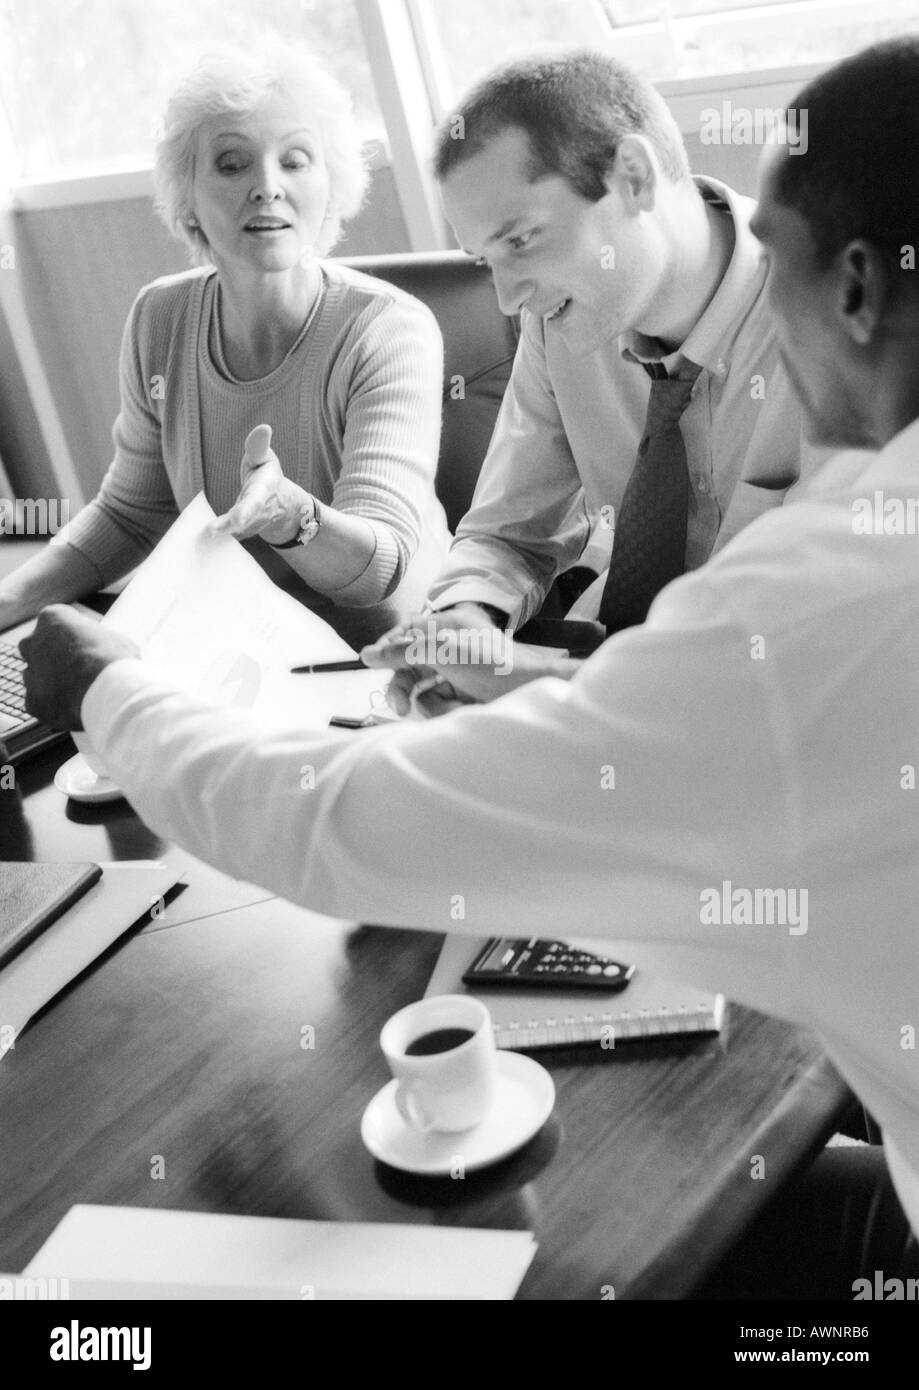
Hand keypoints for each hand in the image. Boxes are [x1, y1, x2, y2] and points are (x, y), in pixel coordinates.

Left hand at [19, 606, 139, 730]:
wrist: (110, 692)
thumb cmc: (115, 661)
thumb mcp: (113, 639)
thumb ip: (96, 642)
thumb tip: (101, 650)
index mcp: (52, 618)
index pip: (55, 624)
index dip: (71, 637)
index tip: (84, 647)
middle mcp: (33, 642)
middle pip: (37, 648)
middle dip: (51, 658)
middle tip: (75, 669)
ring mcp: (29, 673)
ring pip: (36, 678)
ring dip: (51, 683)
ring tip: (79, 692)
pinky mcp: (32, 701)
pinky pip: (39, 702)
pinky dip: (53, 706)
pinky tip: (73, 707)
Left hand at [211, 424, 306, 545]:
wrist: (282, 507)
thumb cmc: (266, 477)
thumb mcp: (265, 459)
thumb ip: (259, 446)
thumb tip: (264, 427)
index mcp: (263, 492)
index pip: (255, 501)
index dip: (246, 510)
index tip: (238, 519)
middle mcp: (257, 513)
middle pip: (242, 522)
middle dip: (229, 526)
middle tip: (211, 531)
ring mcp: (248, 527)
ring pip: (232, 532)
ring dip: (217, 534)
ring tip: (201, 535)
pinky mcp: (239, 534)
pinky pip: (226, 538)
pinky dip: (213, 539)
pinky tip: (197, 540)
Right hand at [361, 605, 573, 717]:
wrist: (530, 691)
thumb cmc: (491, 664)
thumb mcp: (442, 652)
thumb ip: (402, 652)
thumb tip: (367, 654)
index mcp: (446, 625)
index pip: (406, 633)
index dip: (388, 649)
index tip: (373, 663)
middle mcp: (449, 646)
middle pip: (409, 666)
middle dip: (404, 687)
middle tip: (399, 706)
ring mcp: (457, 671)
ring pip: (422, 689)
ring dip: (429, 703)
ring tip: (447, 709)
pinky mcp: (464, 694)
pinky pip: (439, 704)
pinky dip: (443, 710)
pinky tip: (458, 711)